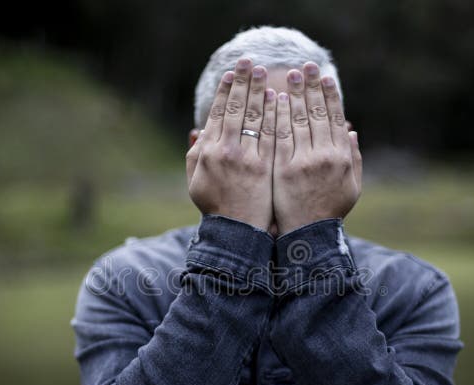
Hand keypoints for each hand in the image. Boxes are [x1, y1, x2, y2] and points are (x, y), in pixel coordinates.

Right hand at [186, 58, 276, 230]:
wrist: (236, 232)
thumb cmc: (216, 206)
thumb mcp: (195, 181)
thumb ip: (195, 154)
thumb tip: (197, 131)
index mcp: (207, 152)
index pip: (217, 113)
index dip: (224, 91)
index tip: (231, 74)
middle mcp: (225, 151)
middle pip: (235, 108)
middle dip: (242, 83)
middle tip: (249, 62)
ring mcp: (246, 158)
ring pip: (253, 117)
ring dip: (258, 92)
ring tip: (263, 72)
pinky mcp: (265, 167)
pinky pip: (270, 134)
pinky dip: (274, 114)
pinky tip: (278, 99)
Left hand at [272, 61, 361, 234]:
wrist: (307, 235)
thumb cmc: (329, 211)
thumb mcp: (352, 187)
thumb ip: (354, 159)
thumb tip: (352, 131)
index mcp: (342, 157)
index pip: (335, 118)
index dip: (330, 96)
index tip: (324, 77)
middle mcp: (325, 156)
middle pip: (317, 114)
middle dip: (311, 87)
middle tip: (304, 66)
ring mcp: (303, 162)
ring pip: (299, 120)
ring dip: (295, 94)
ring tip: (289, 75)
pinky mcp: (283, 169)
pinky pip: (280, 135)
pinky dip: (278, 115)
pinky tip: (275, 99)